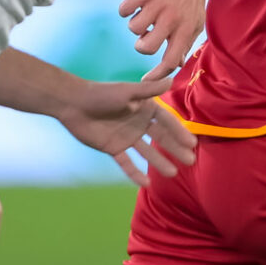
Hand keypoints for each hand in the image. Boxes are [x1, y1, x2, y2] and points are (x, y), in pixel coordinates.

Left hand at [59, 75, 198, 186]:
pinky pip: (127, 163)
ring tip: (173, 173)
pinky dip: (135, 173)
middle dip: (175, 149)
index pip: (166, 121)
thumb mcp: (128, 91)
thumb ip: (149, 90)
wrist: (74, 104)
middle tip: (190, 161)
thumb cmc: (101, 94)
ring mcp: (126, 137)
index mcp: (144, 108)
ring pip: (147, 152)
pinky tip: (146, 184)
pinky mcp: (113, 148)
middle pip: (160, 138)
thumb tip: (172, 80)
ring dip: (160, 162)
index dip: (179, 132)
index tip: (192, 143)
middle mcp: (138, 123)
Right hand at [119, 0, 215, 79]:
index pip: (169, 61)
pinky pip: (124, 10)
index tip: (145, 80)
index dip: (156, 75)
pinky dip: (126, 9)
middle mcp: (172, 19)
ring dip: (136, 24)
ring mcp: (157, 4)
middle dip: (141, 45)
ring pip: (134, 28)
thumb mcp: (195, 22)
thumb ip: (185, 43)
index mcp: (185, 30)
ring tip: (145, 13)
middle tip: (145, 35)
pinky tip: (137, 2)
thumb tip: (177, 64)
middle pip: (146, 47)